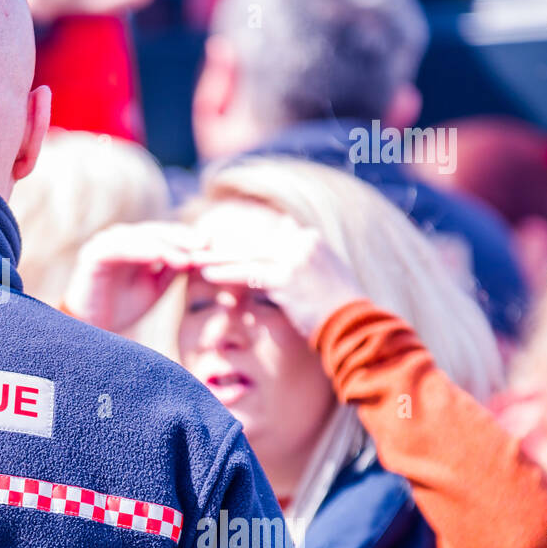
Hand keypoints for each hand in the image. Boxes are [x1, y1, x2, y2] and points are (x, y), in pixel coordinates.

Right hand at [64, 221, 203, 332]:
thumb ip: (174, 267)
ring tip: (185, 258)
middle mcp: (121, 238)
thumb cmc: (124, 307)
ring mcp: (106, 242)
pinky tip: (158, 256)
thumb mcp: (156, 285)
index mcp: (136, 243)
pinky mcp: (93, 253)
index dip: (190, 239)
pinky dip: (139, 250)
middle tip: (204, 246)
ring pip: (141, 237)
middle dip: (182, 238)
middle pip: (157, 231)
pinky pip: (119, 248)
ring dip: (164, 245)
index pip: (167, 234)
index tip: (214, 248)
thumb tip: (203, 252)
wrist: (93, 329)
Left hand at [196, 215, 366, 338]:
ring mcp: (296, 258)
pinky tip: (207, 273)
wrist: (353, 325)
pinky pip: (249, 272)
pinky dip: (226, 272)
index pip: (264, 237)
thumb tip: (284, 222)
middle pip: (252, 243)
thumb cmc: (334, 303)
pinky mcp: (288, 277)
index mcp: (310, 238)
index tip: (213, 243)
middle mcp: (303, 242)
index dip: (237, 242)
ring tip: (193, 259)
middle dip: (222, 247)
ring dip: (217, 258)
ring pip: (247, 255)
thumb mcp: (320, 268)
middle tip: (194, 248)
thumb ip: (299, 247)